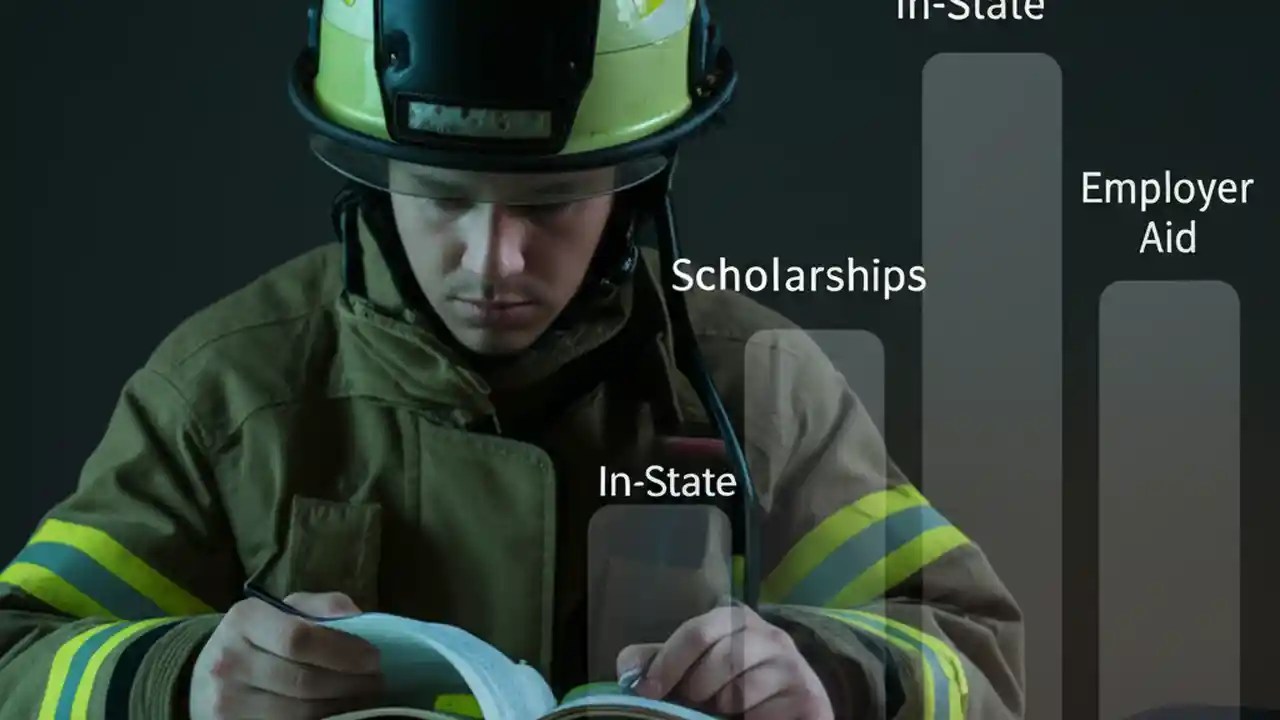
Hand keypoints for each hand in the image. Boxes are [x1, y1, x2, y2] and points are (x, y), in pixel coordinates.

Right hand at [189, 592, 382, 718]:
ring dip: (340, 709)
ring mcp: (225, 701)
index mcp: (244, 619)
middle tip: (378, 683)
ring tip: (365, 700)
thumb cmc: (260, 637)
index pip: (300, 639)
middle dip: (350, 684)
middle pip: (302, 681)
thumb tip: (358, 618)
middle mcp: (227, 661)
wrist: (206, 676)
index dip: (343, 652)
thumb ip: (323, 606)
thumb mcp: (286, 610)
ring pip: (297, 714)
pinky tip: (338, 715)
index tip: (374, 658)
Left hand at [617, 604, 833, 719]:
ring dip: (723, 707)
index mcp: (737, 620)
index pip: (698, 631)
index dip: (669, 662)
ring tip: (725, 711)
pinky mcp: (808, 697)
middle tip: (696, 704)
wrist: (788, 710)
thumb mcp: (693, 670)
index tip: (649, 691)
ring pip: (740, 689)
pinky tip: (749, 718)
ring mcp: (793, 664)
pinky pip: (762, 712)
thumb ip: (660, 663)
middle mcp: (770, 635)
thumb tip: (628, 669)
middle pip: (720, 659)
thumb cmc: (734, 687)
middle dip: (697, 689)